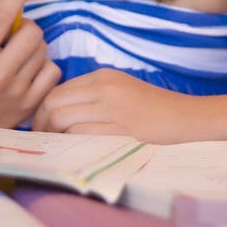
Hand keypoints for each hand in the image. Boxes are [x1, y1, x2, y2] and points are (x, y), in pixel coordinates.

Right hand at [0, 0, 60, 127]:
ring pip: (43, 51)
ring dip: (34, 47)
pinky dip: (44, 67)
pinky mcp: (29, 107)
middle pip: (32, 32)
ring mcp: (16, 93)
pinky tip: (28, 73)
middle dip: (27, 27)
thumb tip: (11, 18)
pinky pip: (52, 72)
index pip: (2, 15)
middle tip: (15, 35)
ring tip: (16, 58)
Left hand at [32, 68, 190, 142]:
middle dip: (40, 123)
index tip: (40, 125)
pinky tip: (72, 150)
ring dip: (52, 135)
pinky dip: (70, 143)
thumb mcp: (121, 89)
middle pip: (54, 102)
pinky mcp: (122, 127)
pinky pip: (82, 133)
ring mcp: (113, 106)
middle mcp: (105, 86)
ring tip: (53, 147)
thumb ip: (94, 95)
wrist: (186, 116)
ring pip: (63, 118)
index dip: (42, 109)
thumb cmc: (153, 107)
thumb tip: (59, 112)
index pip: (58, 90)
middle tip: (41, 139)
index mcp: (103, 76)